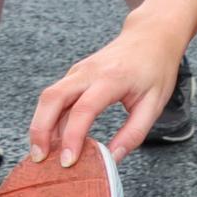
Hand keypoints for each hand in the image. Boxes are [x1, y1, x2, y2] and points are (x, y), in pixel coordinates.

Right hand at [30, 17, 189, 164]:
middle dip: (40, 130)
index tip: (68, 160)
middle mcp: (89, 72)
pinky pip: (55, 97)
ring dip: (40, 126)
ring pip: (48, 98)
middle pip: (52, 99)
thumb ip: (134, 132)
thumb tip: (111, 159)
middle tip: (39, 158)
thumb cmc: (156, 69)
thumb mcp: (155, 103)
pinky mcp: (74, 74)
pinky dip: (50, 118)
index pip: (84, 109)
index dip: (72, 137)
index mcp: (113, 78)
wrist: (152, 36)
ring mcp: (78, 71)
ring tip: (43, 154)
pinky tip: (54, 138)